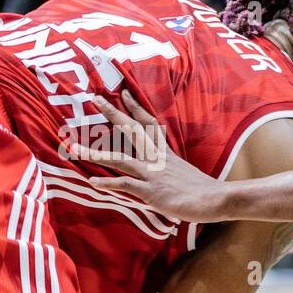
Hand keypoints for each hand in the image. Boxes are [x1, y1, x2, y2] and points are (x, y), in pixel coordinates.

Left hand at [69, 90, 229, 223]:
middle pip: (132, 130)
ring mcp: (153, 174)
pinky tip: (93, 182)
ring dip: (96, 153)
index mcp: (166, 153)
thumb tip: (164, 174)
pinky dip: (109, 183)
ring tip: (75, 148)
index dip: (135, 108)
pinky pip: (126, 184)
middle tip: (96, 98)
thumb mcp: (185, 174)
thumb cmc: (203, 191)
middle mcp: (157, 158)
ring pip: (120, 158)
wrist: (217, 199)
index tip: (124, 92)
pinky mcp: (152, 191)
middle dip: (113, 113)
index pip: (149, 124)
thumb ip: (171, 170)